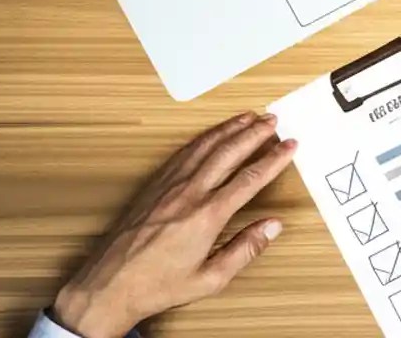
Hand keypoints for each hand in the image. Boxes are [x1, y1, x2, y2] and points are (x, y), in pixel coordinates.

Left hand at [52, 112, 296, 337]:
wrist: (111, 283)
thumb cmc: (158, 284)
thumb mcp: (210, 279)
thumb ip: (245, 249)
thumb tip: (272, 226)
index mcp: (208, 216)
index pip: (250, 178)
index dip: (274, 159)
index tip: (289, 145)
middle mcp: (190, 193)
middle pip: (229, 152)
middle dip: (255, 133)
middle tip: (273, 120)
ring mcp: (170, 185)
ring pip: (206, 146)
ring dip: (230, 128)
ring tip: (249, 117)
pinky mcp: (154, 185)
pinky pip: (184, 153)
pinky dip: (203, 138)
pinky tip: (212, 133)